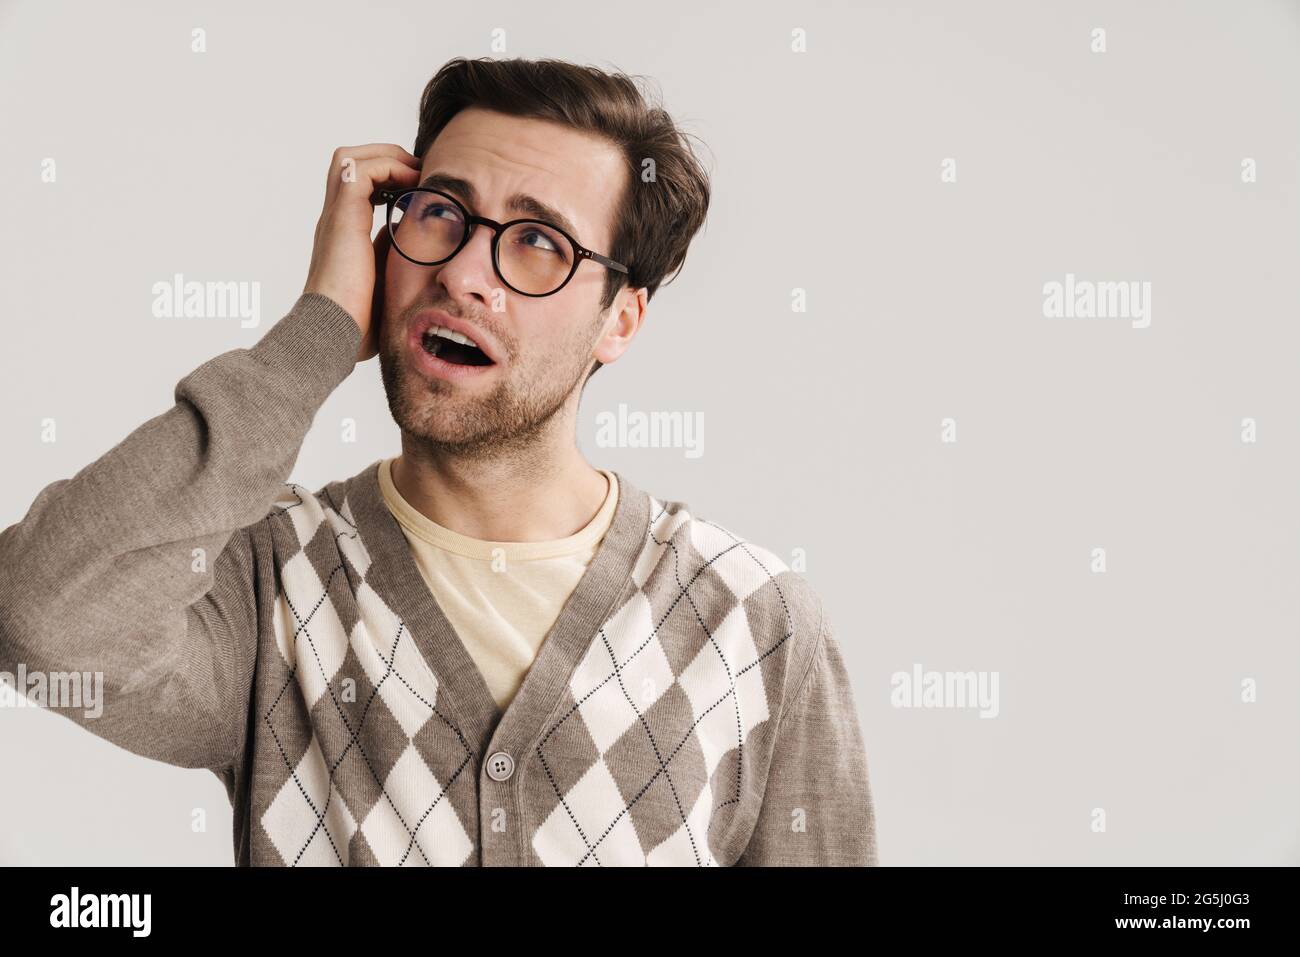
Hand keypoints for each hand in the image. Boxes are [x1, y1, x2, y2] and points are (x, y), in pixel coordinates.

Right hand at [302, 144, 419, 361]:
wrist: (335, 335)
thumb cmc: (359, 323)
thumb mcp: (384, 283)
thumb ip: (392, 257)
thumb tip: (410, 239)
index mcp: (343, 235)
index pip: (360, 188)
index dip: (389, 179)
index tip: (421, 190)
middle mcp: (335, 221)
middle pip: (349, 163)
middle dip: (387, 159)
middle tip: (419, 175)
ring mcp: (335, 218)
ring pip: (350, 159)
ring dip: (387, 157)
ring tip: (417, 174)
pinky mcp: (343, 218)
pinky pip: (360, 171)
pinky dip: (389, 168)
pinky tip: (414, 186)